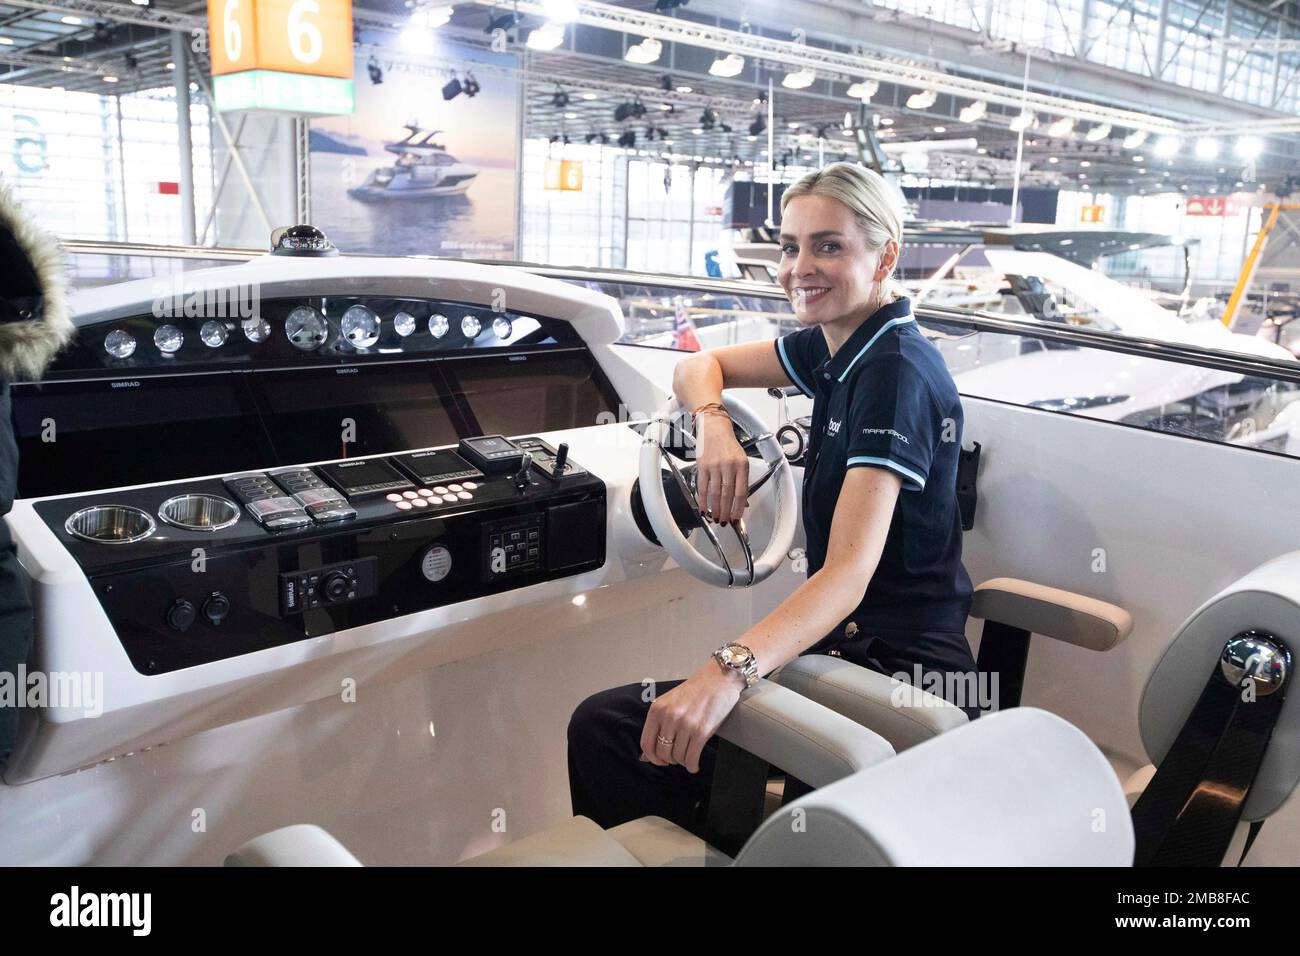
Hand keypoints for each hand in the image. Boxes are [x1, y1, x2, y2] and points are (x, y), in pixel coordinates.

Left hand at [639, 658, 744, 772]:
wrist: (718, 679)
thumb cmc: (695, 691)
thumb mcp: (669, 704)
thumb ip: (657, 727)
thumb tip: (645, 756)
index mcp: (657, 709)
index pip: (646, 743)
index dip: (652, 757)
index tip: (659, 760)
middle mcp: (669, 717)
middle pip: (662, 753)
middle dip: (670, 760)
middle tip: (677, 758)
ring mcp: (685, 724)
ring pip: (678, 757)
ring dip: (683, 762)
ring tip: (688, 756)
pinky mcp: (701, 731)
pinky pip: (692, 758)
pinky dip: (692, 766)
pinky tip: (694, 764)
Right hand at [692, 415, 750, 525]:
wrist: (714, 428)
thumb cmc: (729, 445)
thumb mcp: (741, 460)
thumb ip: (742, 480)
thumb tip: (742, 502)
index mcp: (741, 466)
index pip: (741, 492)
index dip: (738, 508)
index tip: (736, 518)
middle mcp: (728, 466)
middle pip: (728, 494)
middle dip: (726, 511)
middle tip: (725, 521)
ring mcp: (714, 466)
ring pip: (715, 493)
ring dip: (715, 508)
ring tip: (716, 518)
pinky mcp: (702, 466)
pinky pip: (702, 487)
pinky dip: (702, 500)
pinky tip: (703, 509)